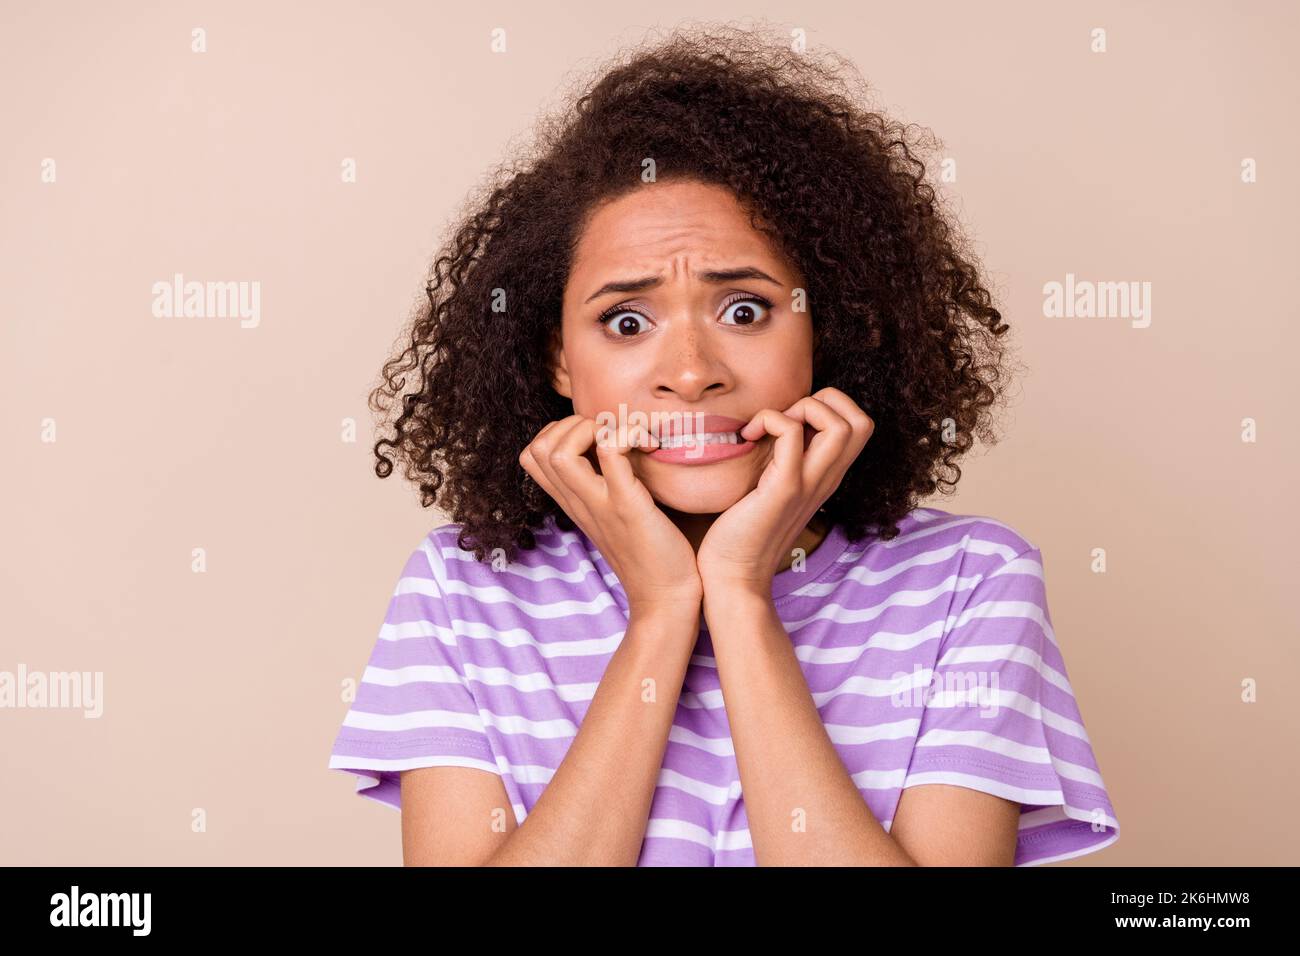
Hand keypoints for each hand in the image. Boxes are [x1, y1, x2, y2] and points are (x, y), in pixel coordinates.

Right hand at [518, 414, 702, 613]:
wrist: (667, 600)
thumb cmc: (652, 554)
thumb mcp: (616, 514)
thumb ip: (606, 484)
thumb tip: (616, 447)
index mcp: (574, 503)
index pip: (532, 455)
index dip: (559, 431)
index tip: (599, 436)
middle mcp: (578, 503)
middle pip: (536, 448)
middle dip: (572, 423)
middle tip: (612, 433)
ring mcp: (599, 505)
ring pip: (558, 451)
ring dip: (592, 427)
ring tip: (627, 437)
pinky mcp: (627, 507)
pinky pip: (610, 453)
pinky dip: (627, 434)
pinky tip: (650, 445)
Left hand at [696, 387, 873, 595]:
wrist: (733, 575)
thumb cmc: (744, 529)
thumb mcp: (775, 485)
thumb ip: (786, 457)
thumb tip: (776, 423)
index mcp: (827, 476)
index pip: (860, 425)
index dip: (829, 406)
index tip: (790, 420)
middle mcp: (827, 479)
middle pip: (862, 420)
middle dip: (823, 400)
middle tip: (784, 419)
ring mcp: (809, 484)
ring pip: (841, 424)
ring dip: (802, 408)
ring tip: (769, 427)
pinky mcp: (784, 489)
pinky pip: (791, 433)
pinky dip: (769, 419)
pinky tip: (748, 436)